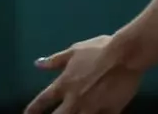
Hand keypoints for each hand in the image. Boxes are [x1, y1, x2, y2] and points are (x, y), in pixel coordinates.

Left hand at [26, 35, 144, 113]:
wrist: (124, 56)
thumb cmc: (98, 50)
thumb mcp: (73, 51)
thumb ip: (55, 61)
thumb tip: (37, 64)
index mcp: (64, 84)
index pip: (43, 100)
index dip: (33, 109)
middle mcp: (75, 99)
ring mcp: (93, 107)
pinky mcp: (111, 111)